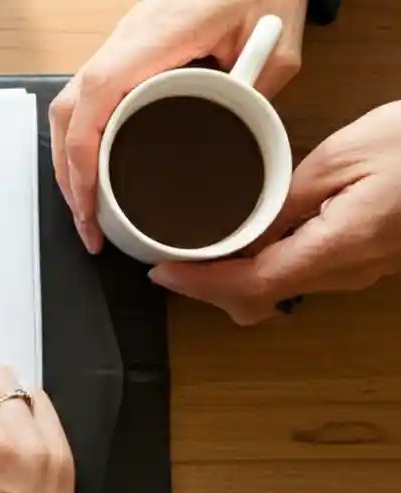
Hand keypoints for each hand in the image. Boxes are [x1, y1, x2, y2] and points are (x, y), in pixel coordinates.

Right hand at [50, 0, 306, 251]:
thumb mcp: (277, 43)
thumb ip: (254, 94)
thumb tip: (233, 143)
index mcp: (153, 37)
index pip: (93, 100)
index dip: (80, 158)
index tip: (88, 204)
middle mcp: (124, 39)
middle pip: (66, 110)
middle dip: (67, 174)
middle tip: (86, 224)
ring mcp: (120, 44)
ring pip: (70, 106)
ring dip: (70, 159)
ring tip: (86, 206)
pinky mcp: (127, 51)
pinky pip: (90, 99)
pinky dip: (85, 139)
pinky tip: (98, 168)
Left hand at [149, 101, 400, 324]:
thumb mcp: (340, 158)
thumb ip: (284, 199)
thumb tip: (240, 228)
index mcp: (338, 247)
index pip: (251, 285)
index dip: (200, 285)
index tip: (161, 272)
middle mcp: (348, 272)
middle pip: (260, 300)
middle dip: (210, 288)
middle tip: (171, 261)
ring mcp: (359, 271)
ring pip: (280, 292)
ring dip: (235, 279)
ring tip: (198, 249)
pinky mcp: (364, 261)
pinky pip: (302, 276)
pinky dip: (264, 267)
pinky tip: (246, 240)